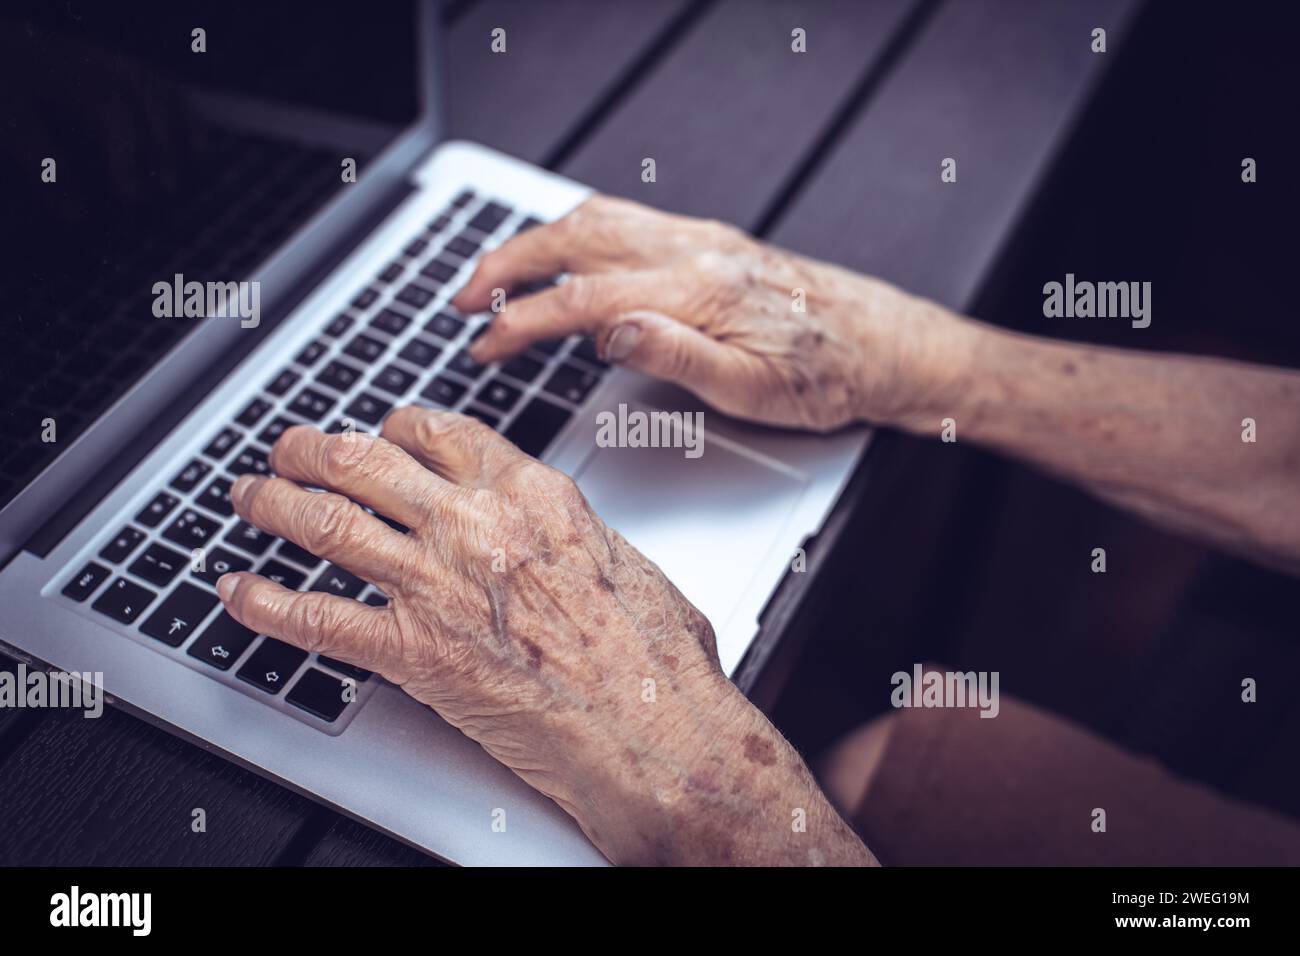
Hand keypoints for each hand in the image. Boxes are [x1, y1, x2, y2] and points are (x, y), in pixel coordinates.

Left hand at [214, 408, 872, 863]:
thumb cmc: (657, 660)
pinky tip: (238, 594)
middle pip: (368, 463)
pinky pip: (318, 618)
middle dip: (314, 450)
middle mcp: (478, 526)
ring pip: (330, 523)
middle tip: (290, 449)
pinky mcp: (416, 652)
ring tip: (249, 498)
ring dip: (275, 506)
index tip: (376, 431)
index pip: (442, 432)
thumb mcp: (624, 562)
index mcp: (534, 496)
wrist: (658, 731)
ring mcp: (440, 585)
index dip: (392, 426)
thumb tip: (568, 541)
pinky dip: (265, 605)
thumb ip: (576, 538)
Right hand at [458, 195, 974, 431]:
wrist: (882, 343)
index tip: (483, 348)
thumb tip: (610, 331)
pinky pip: (626, 218)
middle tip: (461, 300)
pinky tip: (563, 249)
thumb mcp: (757, 391)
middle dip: (506, 267)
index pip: (584, 299)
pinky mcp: (708, 241)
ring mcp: (700, 239)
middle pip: (576, 240)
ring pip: (597, 219)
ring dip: (534, 242)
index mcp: (699, 292)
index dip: (522, 323)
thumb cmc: (827, 375)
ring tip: (493, 273)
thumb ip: (679, 358)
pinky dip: (575, 229)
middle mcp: (694, 251)